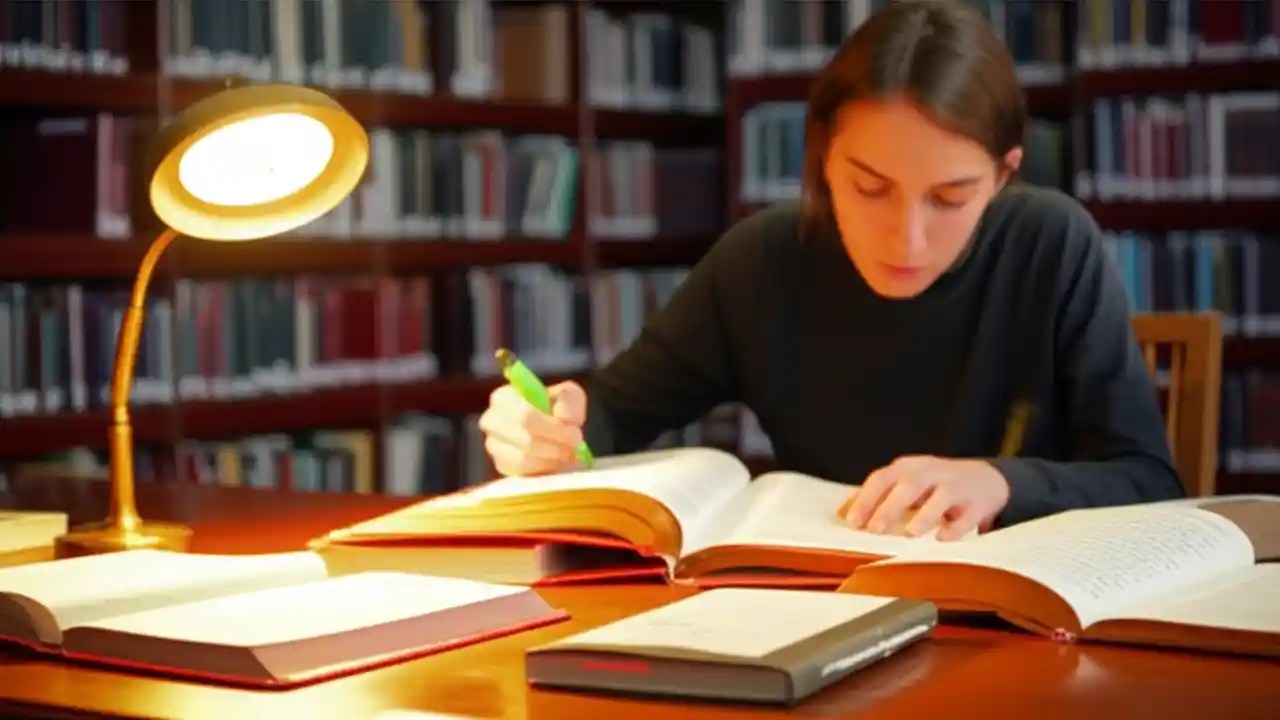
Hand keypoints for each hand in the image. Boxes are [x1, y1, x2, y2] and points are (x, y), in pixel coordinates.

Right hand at [477, 380, 587, 476]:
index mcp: (503, 397)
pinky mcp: (500, 466)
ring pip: (524, 460)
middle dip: (555, 446)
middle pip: (525, 441)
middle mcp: (492, 421)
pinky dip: (543, 469)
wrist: (550, 428)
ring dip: (552, 459)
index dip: (553, 428)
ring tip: (567, 454)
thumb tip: (564, 418)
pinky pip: (523, 473)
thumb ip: (568, 401)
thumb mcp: (567, 396)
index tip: (576, 434)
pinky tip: (555, 462)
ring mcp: (493, 446)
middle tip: (574, 447)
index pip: (525, 416)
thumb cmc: (556, 408)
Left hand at [836, 455, 1009, 540]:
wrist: (986, 480)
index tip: (851, 522)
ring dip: (925, 515)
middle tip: (874, 529)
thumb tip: (842, 514)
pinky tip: (943, 538)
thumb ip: (878, 497)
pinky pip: (968, 515)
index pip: (882, 478)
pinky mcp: (978, 503)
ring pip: (941, 497)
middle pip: (909, 485)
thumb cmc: (935, 486)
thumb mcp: (906, 484)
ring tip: (910, 533)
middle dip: (890, 507)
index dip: (866, 499)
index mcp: (908, 468)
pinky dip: (956, 527)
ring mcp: (956, 486)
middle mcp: (931, 472)